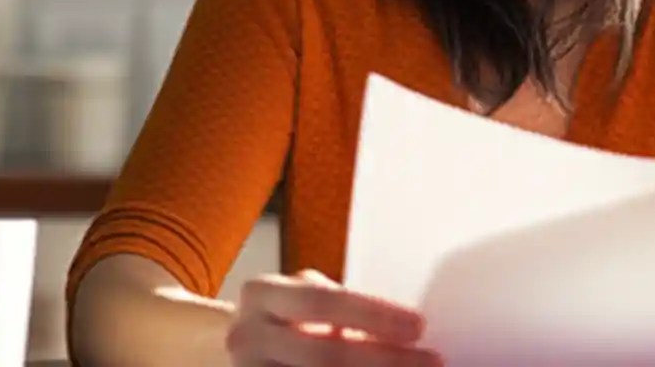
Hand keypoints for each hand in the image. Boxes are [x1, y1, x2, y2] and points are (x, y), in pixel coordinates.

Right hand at [227, 269, 442, 365]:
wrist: (221, 351)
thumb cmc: (284, 320)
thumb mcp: (302, 299)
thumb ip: (342, 308)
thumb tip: (409, 328)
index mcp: (262, 294)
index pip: (321, 301)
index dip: (372, 314)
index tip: (419, 326)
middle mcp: (246, 336)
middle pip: (322, 354)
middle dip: (384, 361)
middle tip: (433, 362)